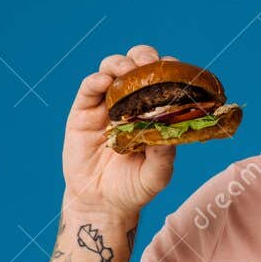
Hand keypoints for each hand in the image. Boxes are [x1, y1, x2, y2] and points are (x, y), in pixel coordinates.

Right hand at [63, 45, 179, 217]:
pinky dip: (96, 80)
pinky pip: (89, 88)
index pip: (163, 80)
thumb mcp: (156, 175)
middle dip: (145, 58)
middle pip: (137, 65)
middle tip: (150, 64)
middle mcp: (131, 103)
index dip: (170, 70)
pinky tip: (104, 82)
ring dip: (121, 64)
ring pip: (112, 69)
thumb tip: (169, 130)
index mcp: (153, 112)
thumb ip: (164, 155)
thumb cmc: (134, 188)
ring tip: (127, 71)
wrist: (102, 203)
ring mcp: (106, 105)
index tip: (177, 70)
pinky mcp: (83, 112)